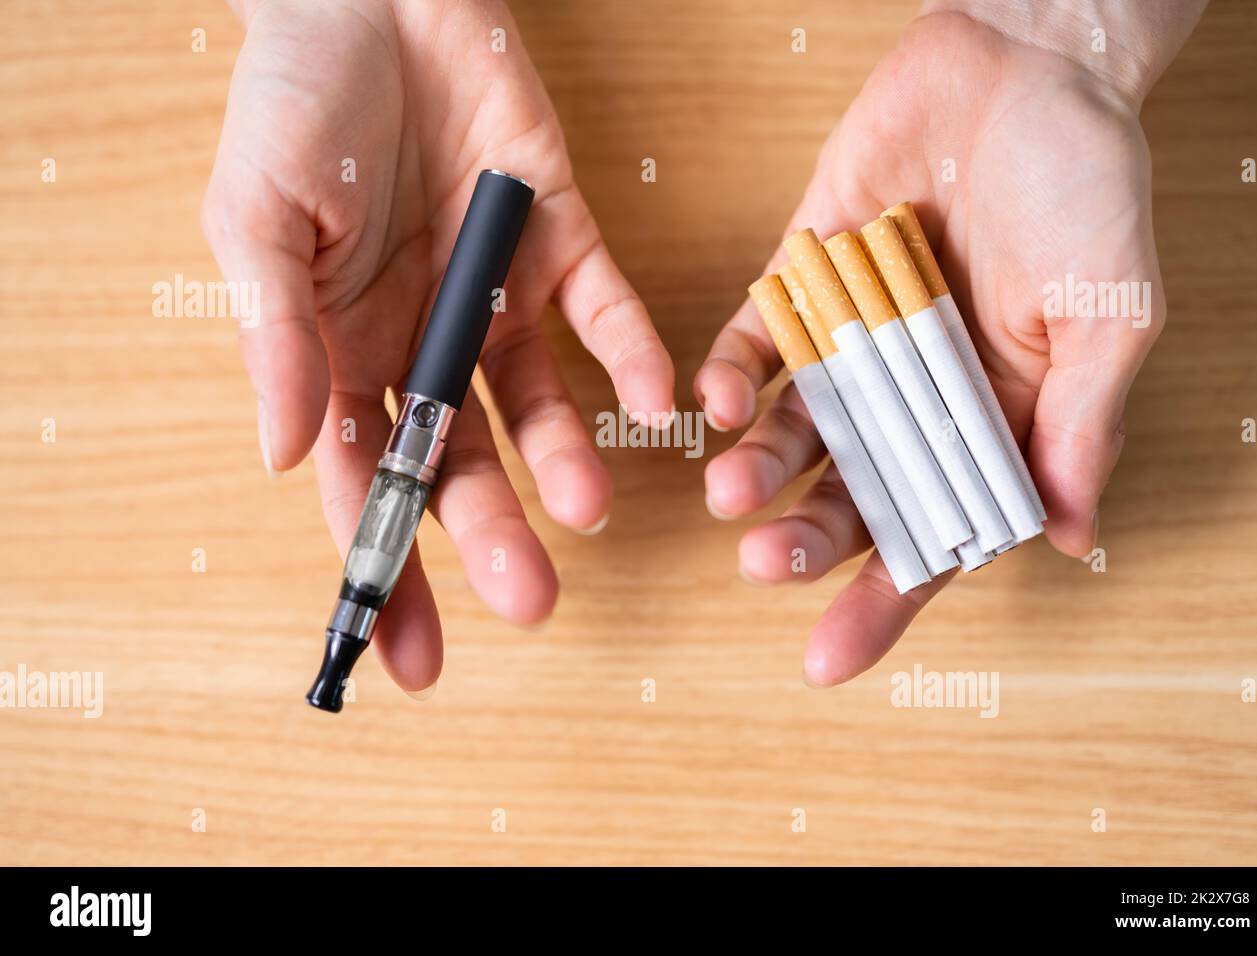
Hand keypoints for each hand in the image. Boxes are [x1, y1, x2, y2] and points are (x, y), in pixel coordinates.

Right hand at [202, 0, 673, 693]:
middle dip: (490, 536)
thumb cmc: (297, 107)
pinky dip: (634, 360)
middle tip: (529, 601)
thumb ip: (274, 338)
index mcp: (343, 354)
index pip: (364, 484)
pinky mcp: (565, 243)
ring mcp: (501, 300)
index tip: (405, 654)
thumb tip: (278, 457)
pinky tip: (655, 406)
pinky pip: (607, 316)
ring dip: (565, 463)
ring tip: (586, 508)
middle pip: (462, 465)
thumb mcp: (256, 222)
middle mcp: (429, 345)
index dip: (385, 566)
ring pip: (539, 407)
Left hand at [694, 4, 1202, 685]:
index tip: (828, 658)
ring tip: (729, 491)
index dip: (883, 599)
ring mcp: (853, 343)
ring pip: (792, 432)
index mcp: (992, 418)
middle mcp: (913, 395)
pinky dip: (730, 379)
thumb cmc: (1086, 187)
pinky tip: (716, 406)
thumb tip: (1064, 537)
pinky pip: (756, 346)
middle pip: (851, 495)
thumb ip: (1079, 424)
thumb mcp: (1109, 314)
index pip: (934, 531)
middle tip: (764, 561)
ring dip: (757, 469)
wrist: (1025, 66)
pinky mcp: (803, 284)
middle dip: (808, 538)